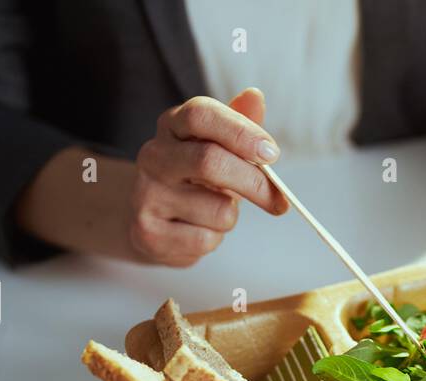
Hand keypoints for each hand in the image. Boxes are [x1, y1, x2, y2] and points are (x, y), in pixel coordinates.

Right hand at [129, 88, 287, 266]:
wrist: (151, 221)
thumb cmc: (194, 179)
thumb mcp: (217, 147)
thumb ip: (239, 125)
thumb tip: (255, 96)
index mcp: (172, 125)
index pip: (201, 114)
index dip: (241, 132)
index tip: (272, 153)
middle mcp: (154, 155)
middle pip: (210, 162)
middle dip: (254, 183)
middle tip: (278, 199)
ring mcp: (147, 195)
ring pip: (217, 210)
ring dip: (231, 217)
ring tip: (215, 212)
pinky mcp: (148, 232)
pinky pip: (205, 240)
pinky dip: (214, 239)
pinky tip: (198, 230)